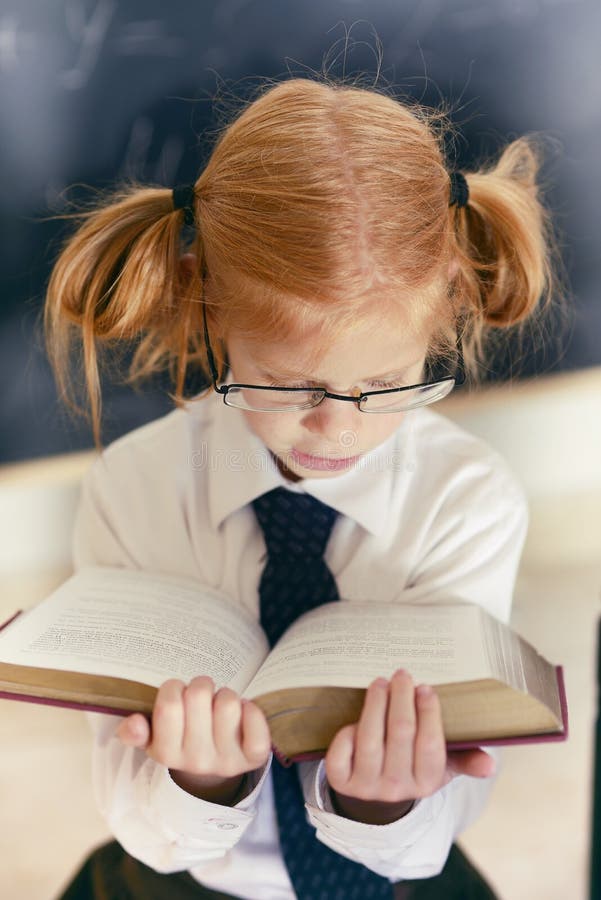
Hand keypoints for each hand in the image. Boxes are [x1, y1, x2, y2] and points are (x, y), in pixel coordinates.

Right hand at [116, 676, 271, 799]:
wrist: (212, 773)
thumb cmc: (181, 740)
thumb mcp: (153, 739)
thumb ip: (135, 731)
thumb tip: (133, 723)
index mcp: (167, 753)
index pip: (168, 705)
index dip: (174, 687)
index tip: (177, 693)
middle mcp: (196, 761)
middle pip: (199, 695)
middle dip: (200, 687)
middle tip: (200, 699)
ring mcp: (226, 760)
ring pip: (228, 702)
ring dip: (224, 695)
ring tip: (219, 707)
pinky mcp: (252, 757)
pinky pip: (257, 724)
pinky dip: (252, 710)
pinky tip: (243, 713)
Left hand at [325, 669, 494, 820]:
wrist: (376, 797)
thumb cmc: (413, 767)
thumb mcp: (441, 767)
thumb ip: (465, 760)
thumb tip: (491, 764)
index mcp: (427, 782)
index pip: (431, 745)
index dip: (428, 713)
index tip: (425, 687)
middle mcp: (397, 787)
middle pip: (400, 734)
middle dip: (401, 698)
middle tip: (402, 674)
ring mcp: (367, 786)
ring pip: (370, 738)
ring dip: (375, 705)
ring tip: (380, 682)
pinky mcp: (341, 781)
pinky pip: (341, 751)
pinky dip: (348, 731)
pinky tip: (356, 716)